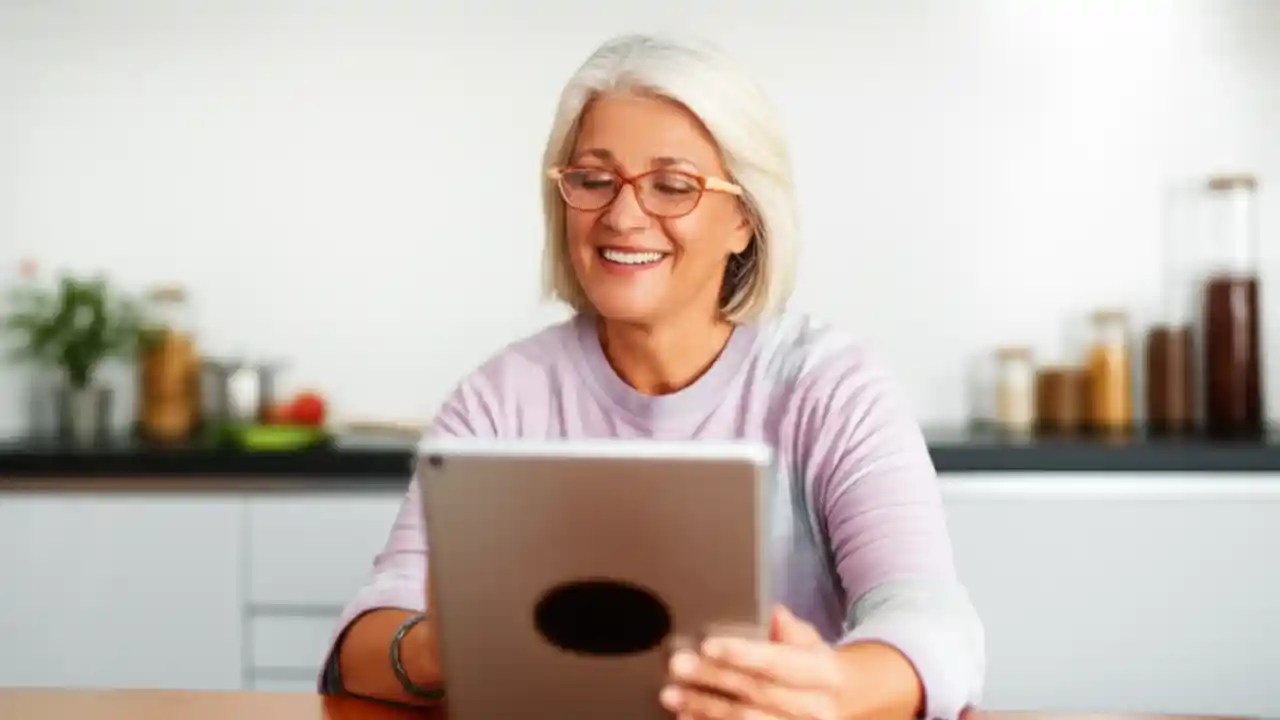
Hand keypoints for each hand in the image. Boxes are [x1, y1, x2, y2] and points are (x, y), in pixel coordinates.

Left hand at [660, 604, 848, 719]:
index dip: (742, 654)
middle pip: (755, 693)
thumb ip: (792, 631)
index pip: (777, 663)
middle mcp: (816, 708)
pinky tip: (686, 716)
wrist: (838, 704)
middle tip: (678, 665)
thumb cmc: (813, 669)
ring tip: (672, 694)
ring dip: (704, 707)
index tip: (707, 645)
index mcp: (823, 674)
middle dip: (712, 678)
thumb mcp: (810, 643)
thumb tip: (778, 614)